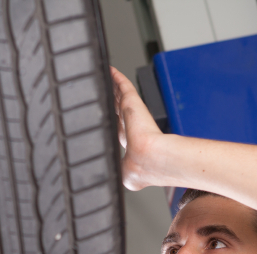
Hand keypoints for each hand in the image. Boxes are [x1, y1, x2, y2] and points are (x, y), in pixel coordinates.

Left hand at [110, 66, 164, 189]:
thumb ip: (119, 170)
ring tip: (109, 80)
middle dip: (114, 103)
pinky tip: (111, 71)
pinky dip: (118, 78)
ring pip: (120, 98)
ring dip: (115, 89)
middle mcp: (132, 129)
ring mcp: (132, 115)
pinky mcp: (132, 103)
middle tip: (107, 93)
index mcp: (132, 148)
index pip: (121, 132)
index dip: (116, 126)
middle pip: (119, 112)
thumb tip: (116, 179)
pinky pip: (123, 86)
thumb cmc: (140, 168)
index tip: (110, 122)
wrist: (149, 159)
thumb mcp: (125, 174)